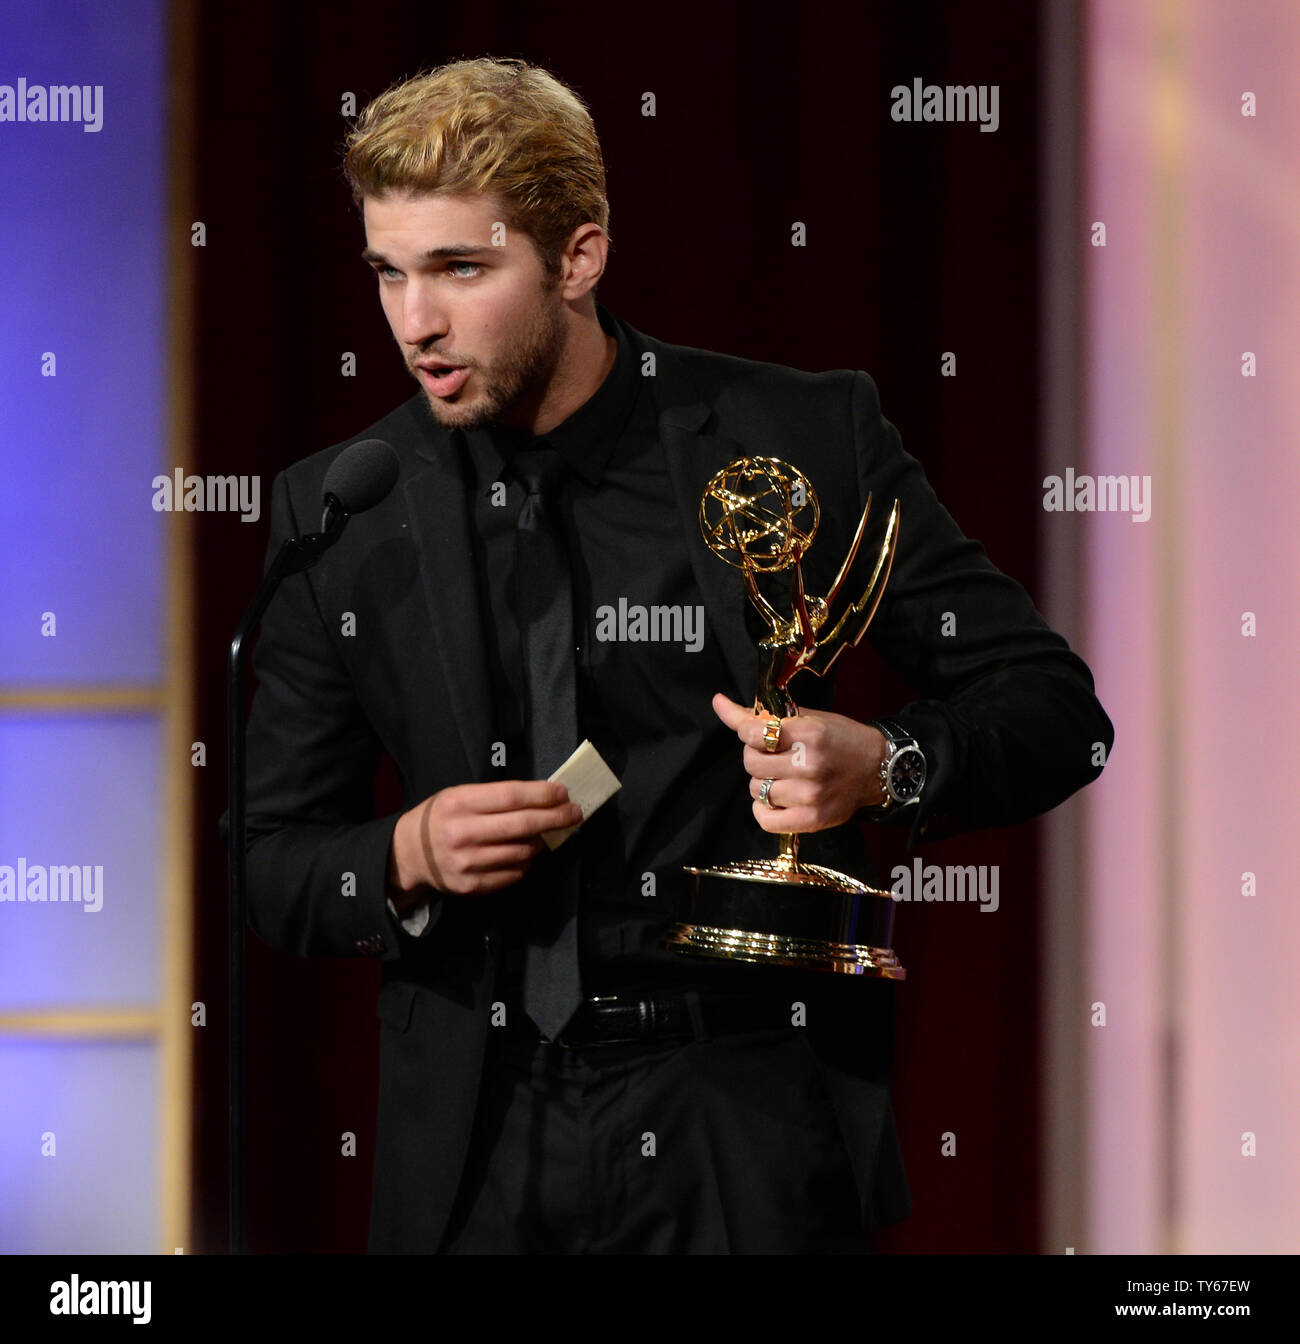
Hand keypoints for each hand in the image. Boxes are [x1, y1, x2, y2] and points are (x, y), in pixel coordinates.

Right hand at [387, 780, 582, 899]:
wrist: (409, 853)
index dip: (542, 795)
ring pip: (522, 852)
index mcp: (459, 804)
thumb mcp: (459, 795)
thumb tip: (542, 797)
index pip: (511, 797)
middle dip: (554, 818)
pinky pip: (514, 873)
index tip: (563, 792)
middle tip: (574, 812)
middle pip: (522, 825)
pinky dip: (526, 862)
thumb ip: (496, 797)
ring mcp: (468, 863)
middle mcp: (462, 834)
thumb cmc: (441, 817)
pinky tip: (524, 852)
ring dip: (541, 841)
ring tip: (546, 832)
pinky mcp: (472, 886)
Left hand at [711, 692, 888, 833]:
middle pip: (751, 763)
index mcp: (808, 734)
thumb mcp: (806, 718)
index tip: (756, 734)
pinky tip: (776, 799)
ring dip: (762, 783)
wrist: (877, 769)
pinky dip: (764, 810)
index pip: (752, 734)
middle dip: (756, 757)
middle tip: (773, 756)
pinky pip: (765, 819)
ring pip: (756, 790)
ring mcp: (810, 795)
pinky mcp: (812, 819)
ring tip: (782, 776)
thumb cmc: (839, 739)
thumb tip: (719, 702)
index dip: (747, 733)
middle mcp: (808, 764)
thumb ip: (762, 716)